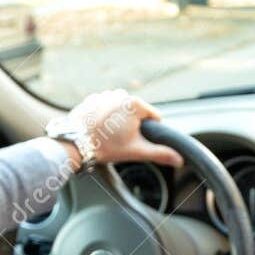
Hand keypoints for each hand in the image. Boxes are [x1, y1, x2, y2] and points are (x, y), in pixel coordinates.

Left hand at [61, 89, 180, 167]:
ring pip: (120, 111)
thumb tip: (179, 160)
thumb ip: (160, 153)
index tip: (136, 140)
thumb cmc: (106, 146)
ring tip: (108, 135)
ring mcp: (105, 95)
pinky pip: (105, 109)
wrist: (74, 143)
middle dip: (132, 126)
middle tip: (120, 140)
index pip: (154, 117)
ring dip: (118, 121)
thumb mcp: (136, 151)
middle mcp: (121, 94)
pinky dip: (104, 118)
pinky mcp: (92, 99)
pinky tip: (98, 129)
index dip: (149, 131)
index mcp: (135, 104)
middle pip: (136, 113)